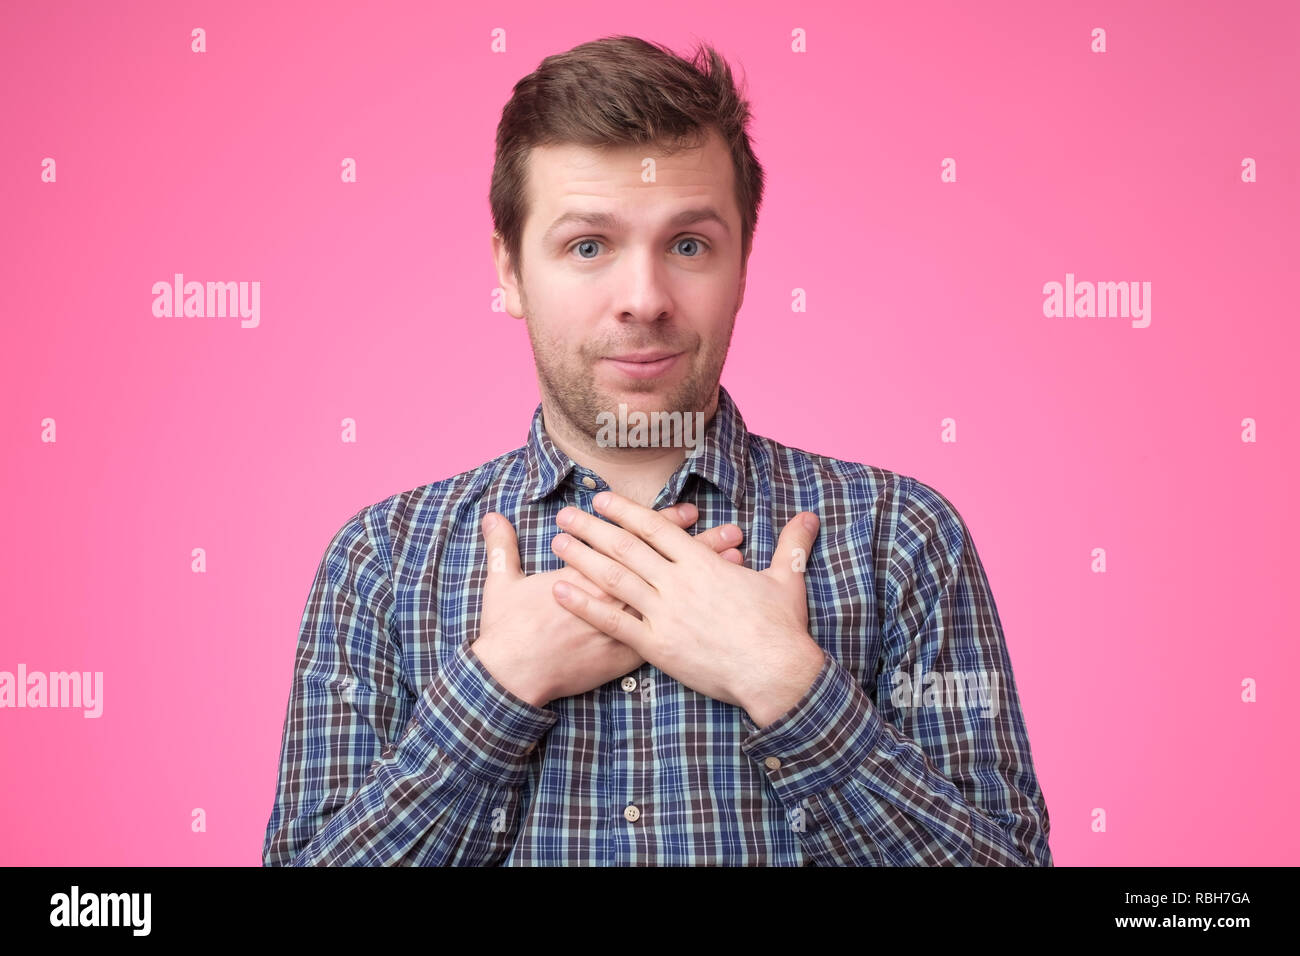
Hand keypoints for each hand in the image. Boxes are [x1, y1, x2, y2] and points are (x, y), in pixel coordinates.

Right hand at [471, 502, 744, 707]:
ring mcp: (621, 627)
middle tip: (734, 531)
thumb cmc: (507, 631)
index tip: (691, 510)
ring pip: (673, 599)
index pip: (636, 541)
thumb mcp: (501, 584)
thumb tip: (492, 516)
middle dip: (701, 548)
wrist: (512, 675)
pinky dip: (693, 621)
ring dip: (706, 582)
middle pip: (665, 567)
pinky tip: (717, 614)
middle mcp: (612, 596)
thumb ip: (502, 547)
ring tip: (738, 569)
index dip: (665, 524)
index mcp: (589, 572)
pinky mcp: (625, 655)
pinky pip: (666, 635)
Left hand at [549, 491, 826, 726]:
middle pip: (626, 547)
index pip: (656, 528)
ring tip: (557, 543)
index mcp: (703, 563)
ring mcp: (665, 614)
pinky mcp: (657, 646)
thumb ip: (791, 544)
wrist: (776, 673)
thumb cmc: (782, 628)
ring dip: (582, 558)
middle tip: (565, 514)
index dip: (626, 511)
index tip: (602, 499)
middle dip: (592, 528)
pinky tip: (561, 591)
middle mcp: (678, 582)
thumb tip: (810, 517)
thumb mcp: (786, 579)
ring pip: (614, 578)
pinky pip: (613, 622)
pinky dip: (585, 605)